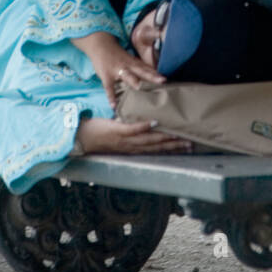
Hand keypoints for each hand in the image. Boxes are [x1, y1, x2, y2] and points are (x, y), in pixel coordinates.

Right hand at [74, 31, 163, 108]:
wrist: (101, 45)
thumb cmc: (117, 55)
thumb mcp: (129, 59)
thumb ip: (138, 68)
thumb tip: (152, 76)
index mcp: (134, 63)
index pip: (148, 68)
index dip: (157, 73)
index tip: (167, 80)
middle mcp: (128, 66)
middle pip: (142, 71)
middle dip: (152, 76)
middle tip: (162, 81)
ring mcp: (117, 70)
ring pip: (127, 76)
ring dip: (133, 81)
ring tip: (139, 88)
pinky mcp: (107, 75)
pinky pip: (109, 87)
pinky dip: (111, 96)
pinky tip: (114, 105)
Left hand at [77, 117, 191, 155]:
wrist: (81, 138)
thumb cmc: (99, 135)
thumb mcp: (118, 137)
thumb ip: (132, 134)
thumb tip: (145, 125)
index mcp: (133, 148)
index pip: (156, 149)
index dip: (172, 149)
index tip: (187, 146)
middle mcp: (132, 147)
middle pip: (157, 147)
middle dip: (174, 146)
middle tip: (190, 144)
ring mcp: (125, 139)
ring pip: (148, 140)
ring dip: (164, 138)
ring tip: (178, 135)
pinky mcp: (117, 131)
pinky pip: (133, 129)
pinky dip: (144, 126)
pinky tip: (154, 122)